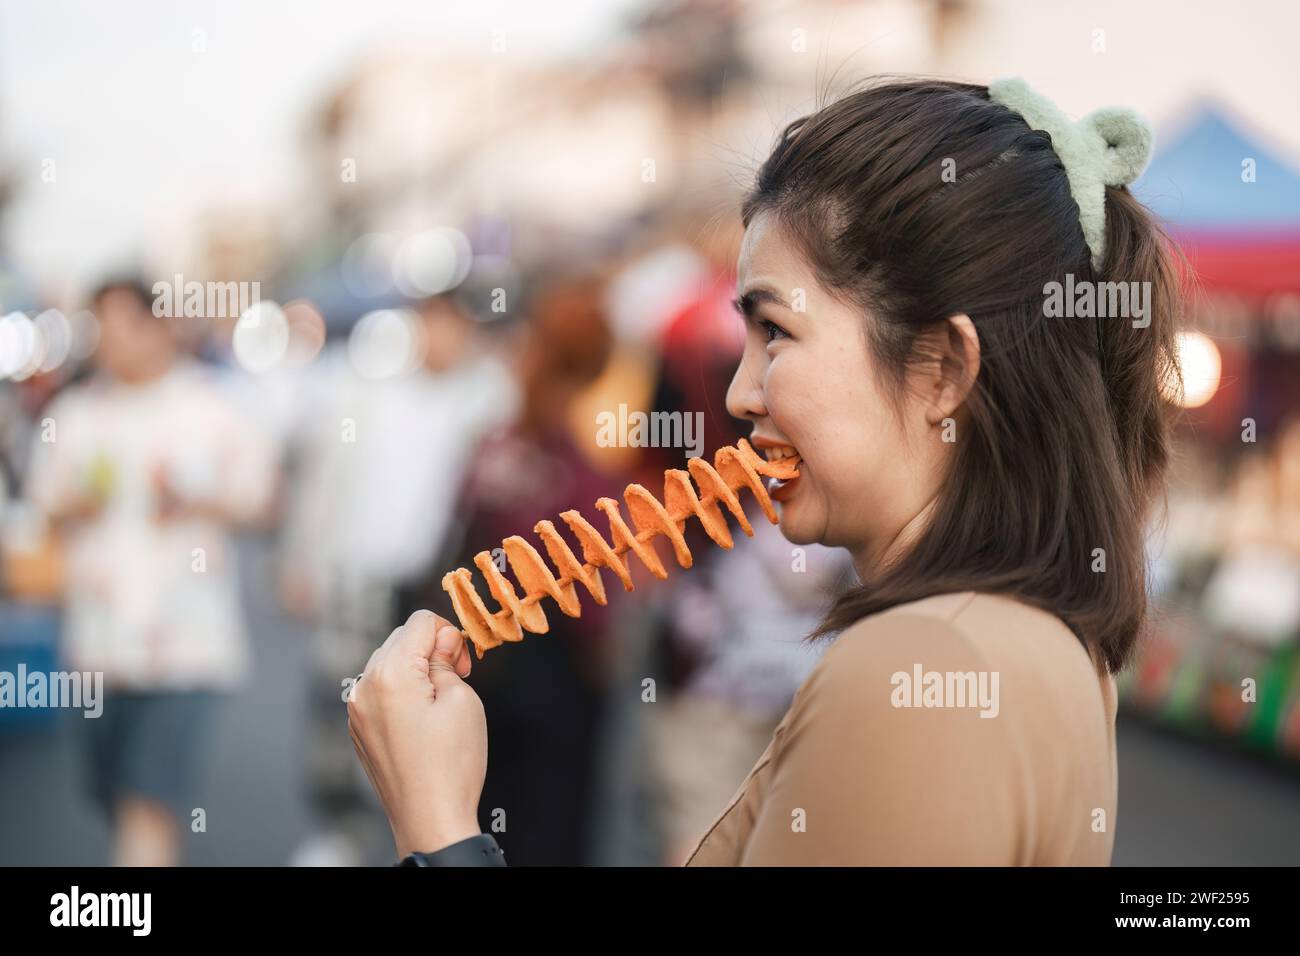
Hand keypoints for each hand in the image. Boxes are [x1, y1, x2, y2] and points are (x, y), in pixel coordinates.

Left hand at [347, 609, 484, 859]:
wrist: (429, 818)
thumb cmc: (450, 764)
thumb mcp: (462, 700)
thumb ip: (447, 659)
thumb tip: (442, 638)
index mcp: (390, 673)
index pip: (421, 622)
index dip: (450, 635)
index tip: (462, 664)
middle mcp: (364, 687)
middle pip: (400, 638)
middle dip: (430, 649)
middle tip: (456, 679)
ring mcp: (357, 710)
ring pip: (387, 663)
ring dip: (414, 669)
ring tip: (438, 702)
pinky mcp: (359, 728)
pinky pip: (378, 691)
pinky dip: (400, 691)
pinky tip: (421, 720)